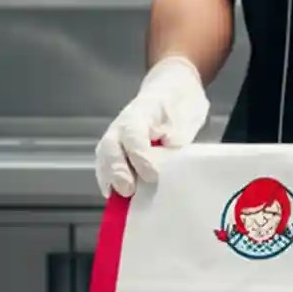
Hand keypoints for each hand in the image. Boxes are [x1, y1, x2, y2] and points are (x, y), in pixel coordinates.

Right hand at [95, 56, 209, 197]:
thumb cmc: (179, 103)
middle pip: (111, 148)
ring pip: (105, 158)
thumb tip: (169, 152)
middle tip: (128, 191)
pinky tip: (116, 200)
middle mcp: (122, 126)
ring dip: (110, 179)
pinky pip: (108, 166)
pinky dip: (110, 183)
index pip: (133, 134)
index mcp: (141, 113)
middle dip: (117, 171)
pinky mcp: (118, 151)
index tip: (152, 176)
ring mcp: (117, 138)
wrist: (172, 90)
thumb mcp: (187, 113)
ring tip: (118, 199)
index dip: (139, 156)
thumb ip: (177, 135)